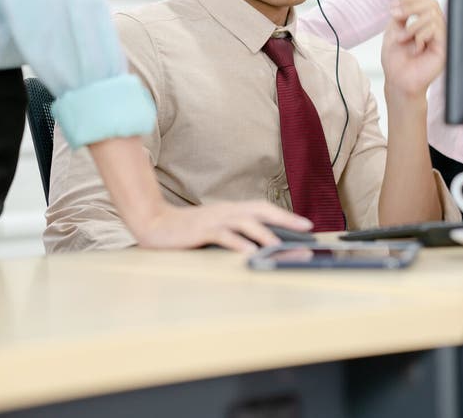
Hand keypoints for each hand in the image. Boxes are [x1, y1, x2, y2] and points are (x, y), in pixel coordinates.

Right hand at [134, 199, 312, 252]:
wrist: (156, 224)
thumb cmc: (188, 230)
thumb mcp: (216, 227)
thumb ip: (235, 232)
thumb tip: (261, 245)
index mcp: (231, 210)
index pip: (263, 209)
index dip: (285, 215)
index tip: (306, 225)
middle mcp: (227, 211)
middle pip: (260, 210)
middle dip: (284, 219)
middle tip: (304, 229)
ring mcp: (215, 219)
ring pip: (246, 222)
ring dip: (264, 234)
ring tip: (280, 245)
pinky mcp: (202, 230)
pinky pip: (224, 236)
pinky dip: (238, 244)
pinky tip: (249, 253)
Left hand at [381, 0, 445, 99]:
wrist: (398, 81)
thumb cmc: (396, 60)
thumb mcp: (394, 28)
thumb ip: (404, 9)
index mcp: (424, 23)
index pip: (425, 0)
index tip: (393, 7)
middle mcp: (434, 28)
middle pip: (431, 3)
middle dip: (411, 6)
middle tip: (396, 16)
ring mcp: (440, 38)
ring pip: (433, 14)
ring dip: (413, 24)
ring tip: (403, 37)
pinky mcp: (444, 48)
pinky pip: (436, 29)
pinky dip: (421, 34)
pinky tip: (416, 46)